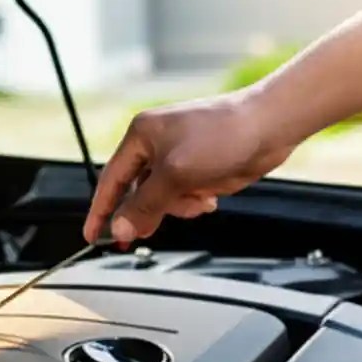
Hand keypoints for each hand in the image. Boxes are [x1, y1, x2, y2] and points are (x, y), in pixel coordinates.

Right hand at [84, 92, 294, 246]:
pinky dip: (193, 203)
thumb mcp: (176, 174)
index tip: (92, 235)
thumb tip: (120, 228)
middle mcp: (155, 145)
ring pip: (161, 200)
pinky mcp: (197, 169)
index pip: (111, 180)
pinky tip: (209, 197)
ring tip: (197, 200)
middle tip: (143, 234)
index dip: (100, 210)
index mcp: (141, 136)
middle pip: (136, 193)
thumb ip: (145, 204)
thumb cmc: (223, 135)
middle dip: (147, 212)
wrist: (269, 126)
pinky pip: (182, 198)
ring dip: (177, 207)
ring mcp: (177, 158)